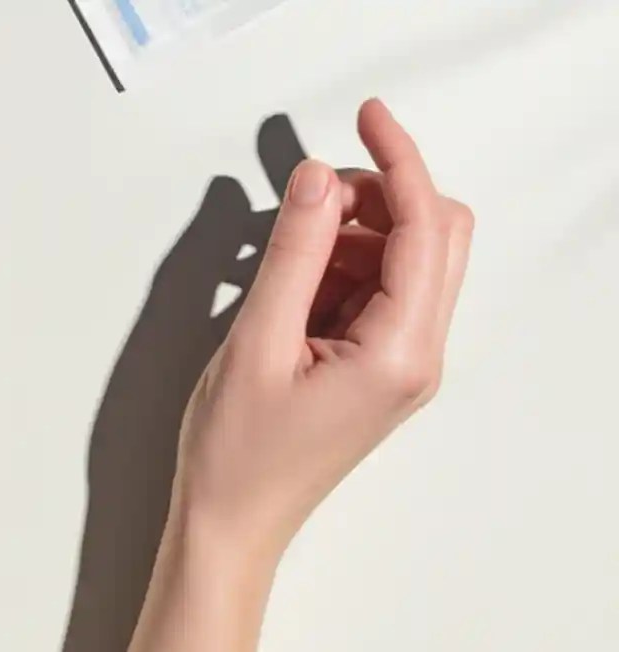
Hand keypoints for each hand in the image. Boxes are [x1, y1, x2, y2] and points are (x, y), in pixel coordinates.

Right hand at [176, 99, 473, 556]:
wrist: (231, 524)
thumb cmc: (238, 452)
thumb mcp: (256, 341)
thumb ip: (294, 253)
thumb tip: (319, 178)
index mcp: (400, 350)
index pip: (424, 226)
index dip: (399, 160)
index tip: (366, 115)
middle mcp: (418, 353)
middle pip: (432, 235)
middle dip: (378, 196)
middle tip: (309, 195)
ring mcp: (401, 361)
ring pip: (403, 258)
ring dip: (351, 234)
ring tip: (278, 258)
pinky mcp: (377, 365)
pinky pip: (376, 290)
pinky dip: (338, 267)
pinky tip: (286, 285)